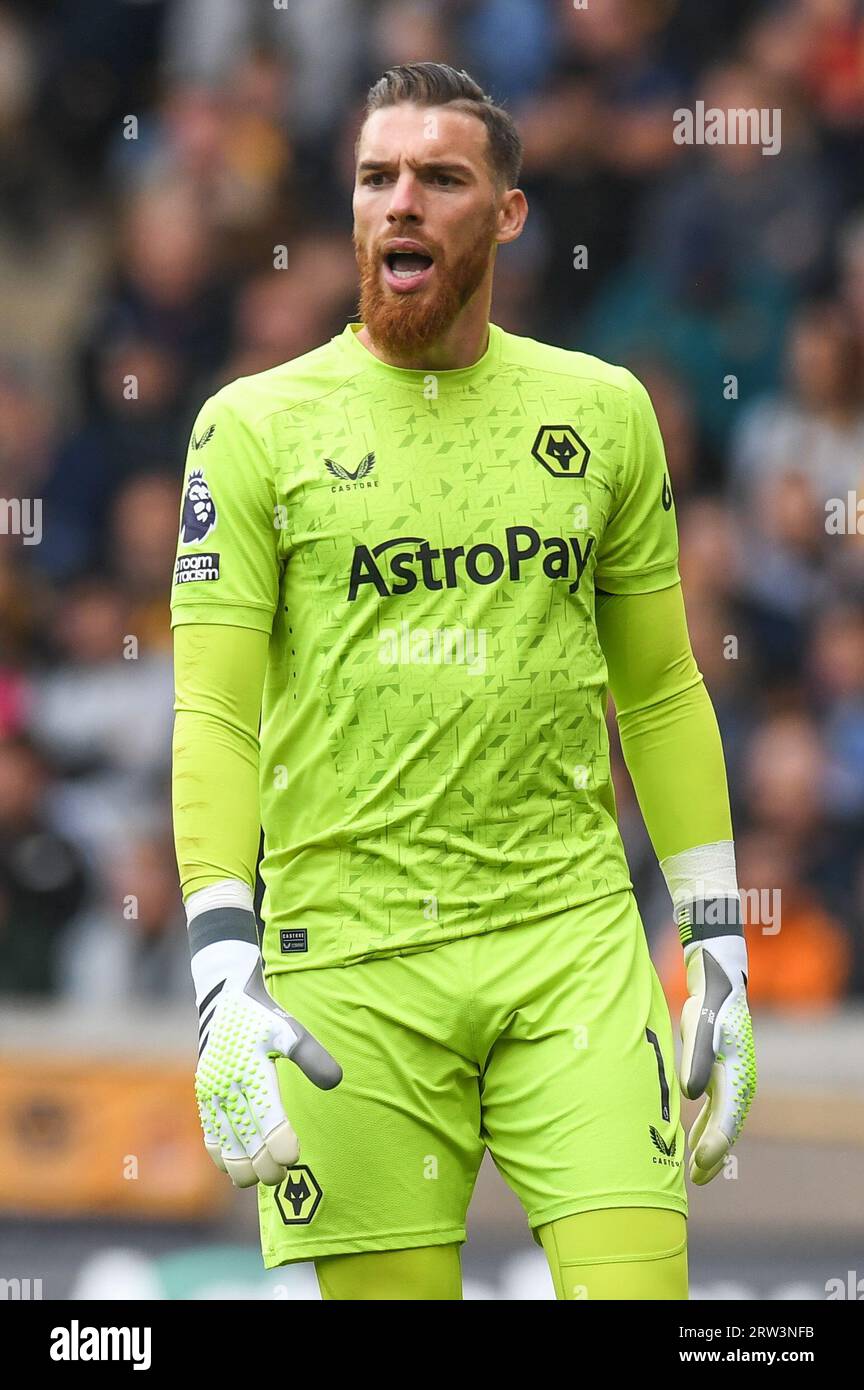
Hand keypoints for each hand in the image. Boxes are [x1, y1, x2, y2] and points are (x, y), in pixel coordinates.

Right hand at [195, 959, 341, 1188]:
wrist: (226, 996)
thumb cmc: (264, 1016)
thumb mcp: (290, 1030)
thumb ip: (311, 1056)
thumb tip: (335, 1082)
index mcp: (250, 1071)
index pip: (266, 1120)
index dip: (279, 1144)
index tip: (294, 1157)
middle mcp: (226, 1085)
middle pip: (245, 1139)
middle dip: (263, 1164)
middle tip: (282, 1176)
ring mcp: (211, 1092)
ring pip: (224, 1142)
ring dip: (240, 1166)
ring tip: (259, 1179)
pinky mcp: (204, 1094)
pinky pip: (209, 1133)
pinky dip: (220, 1154)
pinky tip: (233, 1169)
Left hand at [678, 934, 756, 1184]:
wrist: (716, 989)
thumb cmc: (707, 1009)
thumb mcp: (700, 1031)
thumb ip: (696, 1062)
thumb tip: (692, 1094)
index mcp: (737, 1078)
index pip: (728, 1122)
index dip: (714, 1146)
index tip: (699, 1164)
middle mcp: (739, 1086)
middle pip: (727, 1130)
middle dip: (712, 1157)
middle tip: (695, 1180)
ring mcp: (731, 1084)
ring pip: (722, 1126)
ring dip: (708, 1149)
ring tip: (694, 1174)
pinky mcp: (718, 1078)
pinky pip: (715, 1114)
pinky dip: (705, 1131)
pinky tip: (690, 1145)